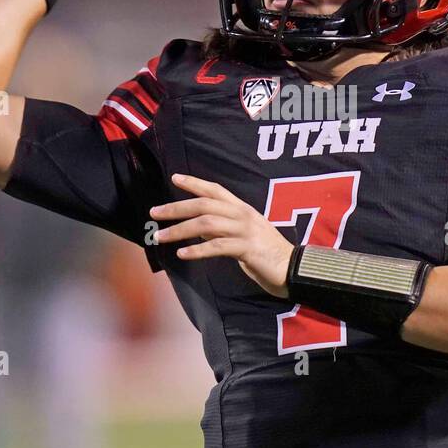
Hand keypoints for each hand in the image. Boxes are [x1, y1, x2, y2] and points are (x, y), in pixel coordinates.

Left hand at [149, 173, 293, 297]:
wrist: (293, 270)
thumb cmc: (267, 255)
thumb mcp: (242, 237)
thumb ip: (222, 230)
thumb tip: (198, 227)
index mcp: (242, 209)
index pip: (216, 189)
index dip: (195, 182)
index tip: (174, 178)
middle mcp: (243, 215)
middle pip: (205, 204)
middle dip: (176, 207)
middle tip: (154, 213)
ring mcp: (246, 231)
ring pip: (207, 224)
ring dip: (180, 230)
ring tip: (161, 237)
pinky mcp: (248, 249)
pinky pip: (218, 247)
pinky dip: (198, 250)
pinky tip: (182, 254)